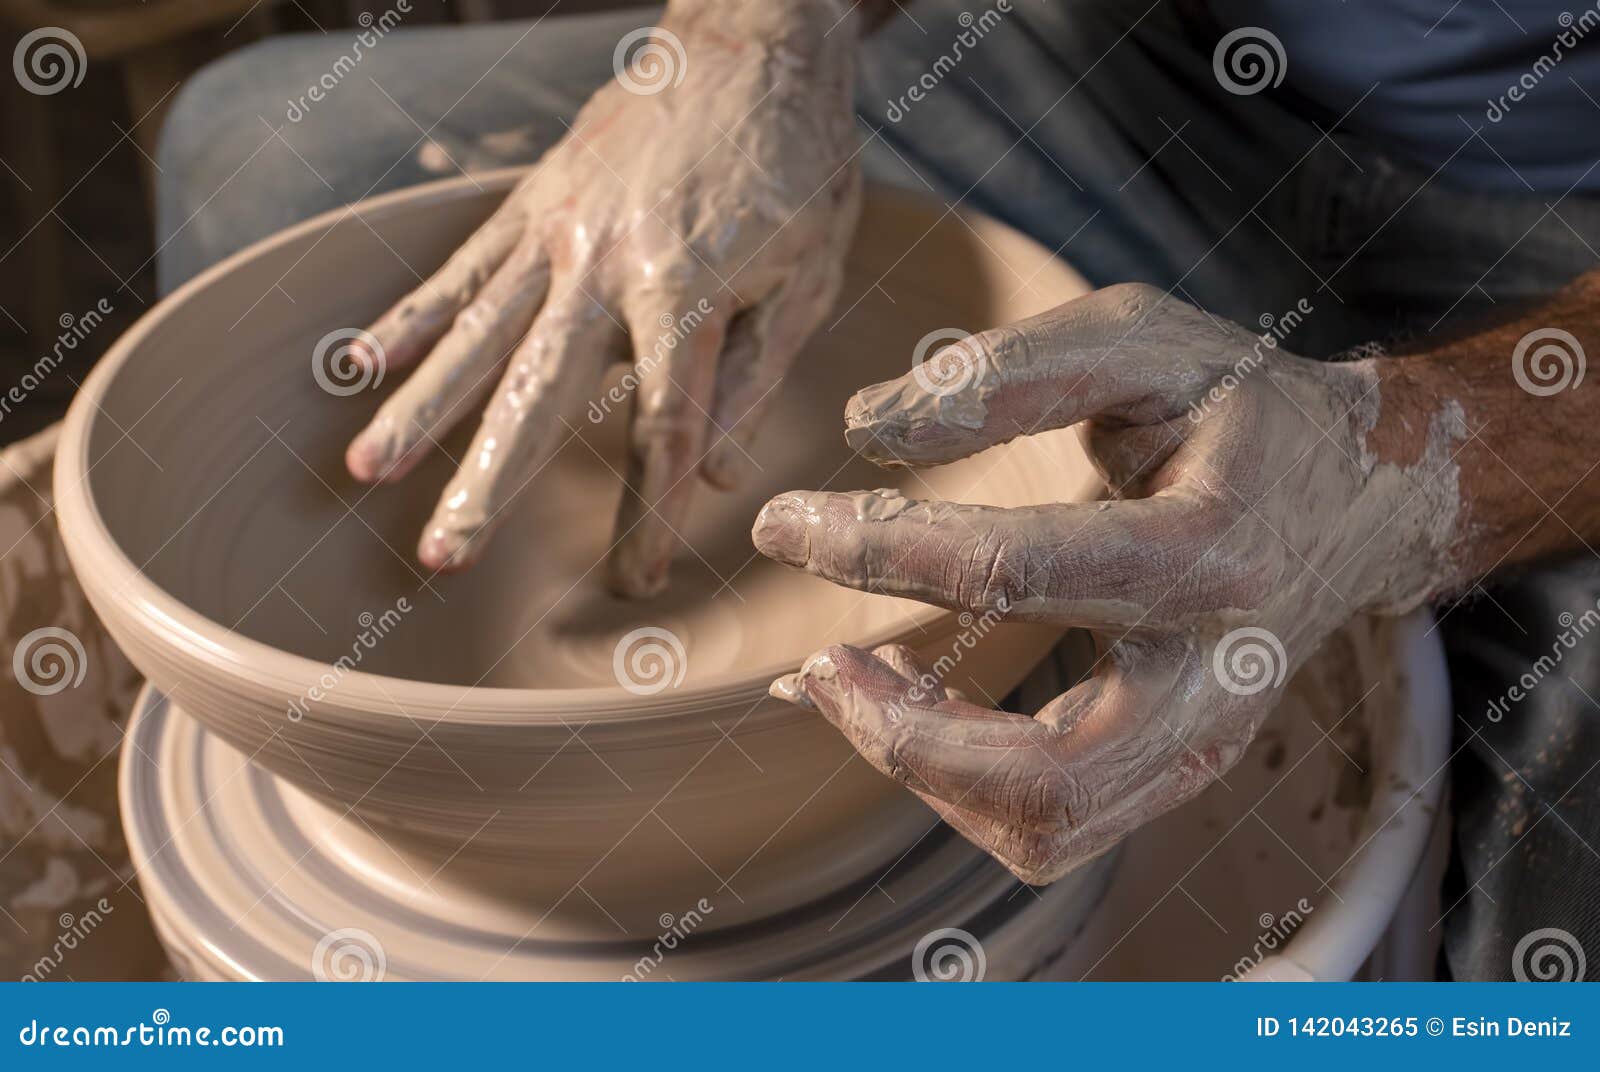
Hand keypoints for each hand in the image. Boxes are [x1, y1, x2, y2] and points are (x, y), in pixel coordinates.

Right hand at [344, 1, 862, 595]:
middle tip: (443, 556)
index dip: (646, 515)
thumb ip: (754, 376)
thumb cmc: (798, 166)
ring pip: (478, 331)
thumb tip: (712, 473)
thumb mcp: (809, 276)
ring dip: (420, 405)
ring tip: (366, 469)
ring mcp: (558, 231)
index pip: (664, 431)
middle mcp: (608, 266)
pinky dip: (410, 315)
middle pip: (540, 394)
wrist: (754, 42)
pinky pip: (461, 267)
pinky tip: (356, 361)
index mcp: (689, 292)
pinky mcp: (532, 200)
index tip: (634, 584)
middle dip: (488, 482)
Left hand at [752, 283, 1465, 881]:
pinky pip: (1053, 825)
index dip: (880, 549)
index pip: (1019, 572)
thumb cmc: (1239, 407)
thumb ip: (1006, 375)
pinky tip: (891, 712)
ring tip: (839, 684)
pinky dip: (952, 786)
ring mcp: (1206, 742)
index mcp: (1214, 549)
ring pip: (1044, 828)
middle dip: (900, 734)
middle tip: (813, 663)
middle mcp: (1219, 674)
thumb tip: (863, 427)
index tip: (783, 522)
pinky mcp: (1179, 770)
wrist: (1358, 495)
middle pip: (1043, 776)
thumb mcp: (1142, 342)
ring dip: (919, 774)